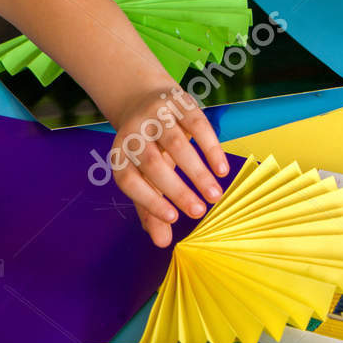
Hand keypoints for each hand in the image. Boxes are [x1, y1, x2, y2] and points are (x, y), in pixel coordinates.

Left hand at [106, 86, 229, 247]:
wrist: (142, 100)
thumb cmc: (145, 149)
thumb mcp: (144, 176)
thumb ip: (150, 208)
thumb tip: (161, 243)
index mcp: (120, 154)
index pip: (127, 179)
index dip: (148, 200)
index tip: (173, 219)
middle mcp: (134, 133)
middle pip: (152, 163)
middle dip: (176, 189)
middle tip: (199, 212)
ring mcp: (155, 115)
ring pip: (176, 144)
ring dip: (197, 172)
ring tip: (215, 196)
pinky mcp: (178, 103)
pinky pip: (196, 124)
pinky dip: (210, 148)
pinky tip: (222, 170)